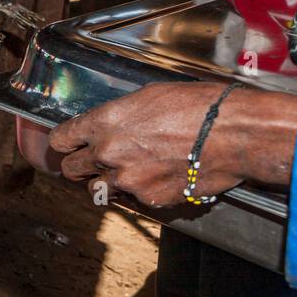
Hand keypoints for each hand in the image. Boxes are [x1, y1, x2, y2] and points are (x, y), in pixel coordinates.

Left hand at [48, 83, 293, 207]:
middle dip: (80, 165)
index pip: (61, 138)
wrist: (235, 133)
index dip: (64, 142)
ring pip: (97, 189)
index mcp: (104, 121)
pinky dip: (139, 193)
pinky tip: (157, 178)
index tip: (67, 144)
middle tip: (92, 163)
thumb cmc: (200, 107)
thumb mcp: (150, 97)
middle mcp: (108, 152)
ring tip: (127, 173)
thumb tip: (110, 124)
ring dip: (106, 183)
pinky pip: (131, 200)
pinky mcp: (148, 199)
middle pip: (71, 168)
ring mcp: (127, 179)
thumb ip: (120, 116)